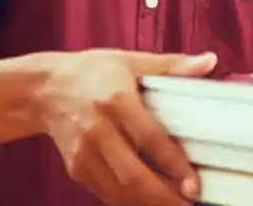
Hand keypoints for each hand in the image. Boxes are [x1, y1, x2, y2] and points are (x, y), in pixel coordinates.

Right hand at [35, 49, 217, 205]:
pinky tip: (150, 201)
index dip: (173, 165)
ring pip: (119, 191)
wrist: (43, 89)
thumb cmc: (91, 72)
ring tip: (175, 205)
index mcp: (116, 102)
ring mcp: (84, 154)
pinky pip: (106, 193)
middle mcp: (98, 131)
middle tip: (189, 204)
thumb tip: (210, 61)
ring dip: (148, 203)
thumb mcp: (131, 61)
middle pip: (132, 176)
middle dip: (163, 197)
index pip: (149, 140)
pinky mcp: (76, 169)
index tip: (194, 184)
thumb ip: (172, 65)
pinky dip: (129, 201)